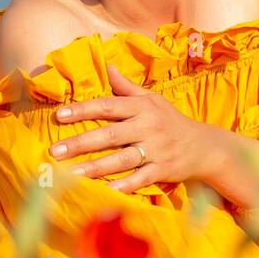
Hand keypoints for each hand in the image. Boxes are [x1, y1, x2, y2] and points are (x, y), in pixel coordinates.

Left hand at [47, 64, 227, 192]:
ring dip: (95, 167)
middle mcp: (147, 127)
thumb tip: (107, 65)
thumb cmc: (170, 120)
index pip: (107, 106)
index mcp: (141, 107)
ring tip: (71, 174)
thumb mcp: (152, 99)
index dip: (82, 110)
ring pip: (121, 159)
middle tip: (55, 150)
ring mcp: (156, 150)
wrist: (203, 146)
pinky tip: (105, 191)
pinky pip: (140, 179)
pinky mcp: (162, 170)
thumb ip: (127, 86)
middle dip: (80, 142)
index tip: (59, 115)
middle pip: (109, 135)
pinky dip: (124, 185)